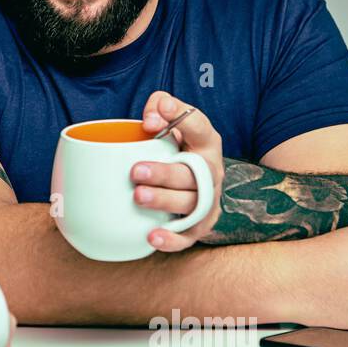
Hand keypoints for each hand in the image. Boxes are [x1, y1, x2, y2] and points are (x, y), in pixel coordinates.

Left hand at [133, 91, 224, 250]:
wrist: (189, 178)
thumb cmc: (174, 145)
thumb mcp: (170, 119)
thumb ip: (159, 106)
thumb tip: (150, 121)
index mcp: (206, 142)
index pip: (199, 127)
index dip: (180, 119)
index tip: (154, 117)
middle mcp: (212, 171)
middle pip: (193, 174)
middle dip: (165, 174)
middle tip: (136, 171)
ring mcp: (208, 199)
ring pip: (191, 204)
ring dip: (165, 201)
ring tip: (138, 196)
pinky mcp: (200, 225)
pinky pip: (189, 236)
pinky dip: (172, 240)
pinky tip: (151, 237)